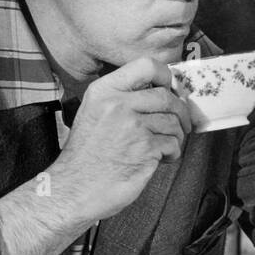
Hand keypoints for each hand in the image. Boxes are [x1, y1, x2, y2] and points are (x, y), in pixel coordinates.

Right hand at [49, 58, 191, 222]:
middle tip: (181, 124)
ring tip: (166, 146)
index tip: (172, 89)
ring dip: (177, 135)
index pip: (146, 65)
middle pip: (166, 96)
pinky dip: (173, 153)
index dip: (167, 75)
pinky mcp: (145, 148)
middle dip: (180, 112)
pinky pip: (173, 144)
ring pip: (173, 121)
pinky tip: (161, 159)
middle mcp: (117, 104)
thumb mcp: (94, 113)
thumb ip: (121, 99)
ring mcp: (132, 126)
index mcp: (104, 91)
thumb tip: (161, 91)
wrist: (74, 189)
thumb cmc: (87, 155)